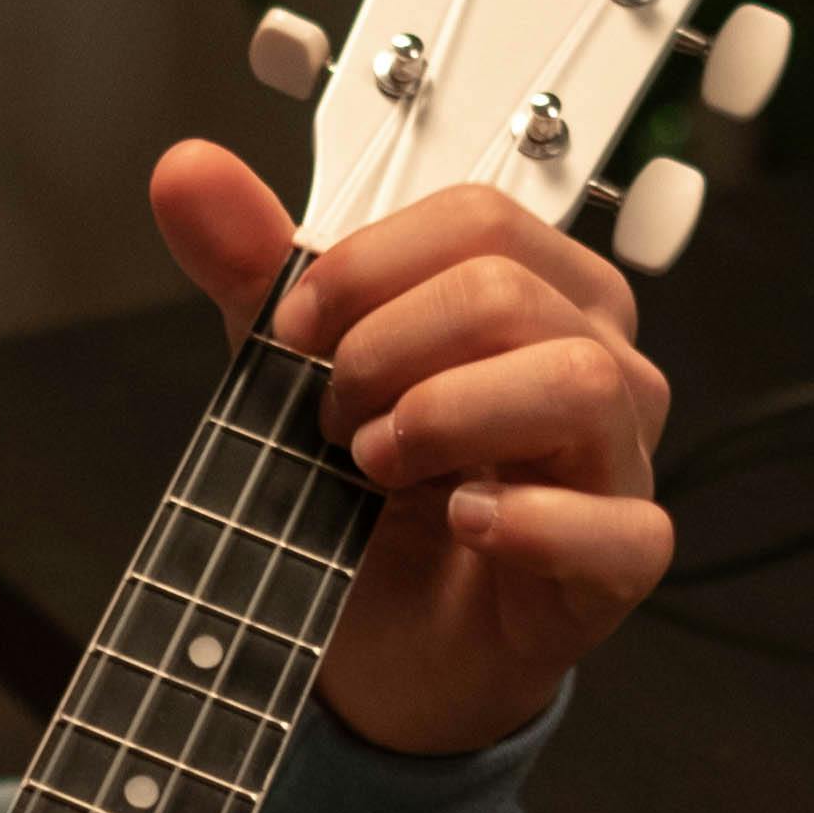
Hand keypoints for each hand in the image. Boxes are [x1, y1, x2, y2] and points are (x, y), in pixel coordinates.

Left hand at [148, 144, 670, 756]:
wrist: (382, 640)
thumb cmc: (372, 499)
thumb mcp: (298, 371)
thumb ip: (251, 268)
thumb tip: (188, 172)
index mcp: (541, 291)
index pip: (479, 220)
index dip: (366, 266)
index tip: (296, 329)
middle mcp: (599, 361)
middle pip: (510, 293)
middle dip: (387, 349)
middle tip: (331, 415)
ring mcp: (624, 459)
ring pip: (576, 383)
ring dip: (445, 416)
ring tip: (378, 462)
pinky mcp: (625, 560)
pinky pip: (619, 525)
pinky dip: (528, 520)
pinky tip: (461, 522)